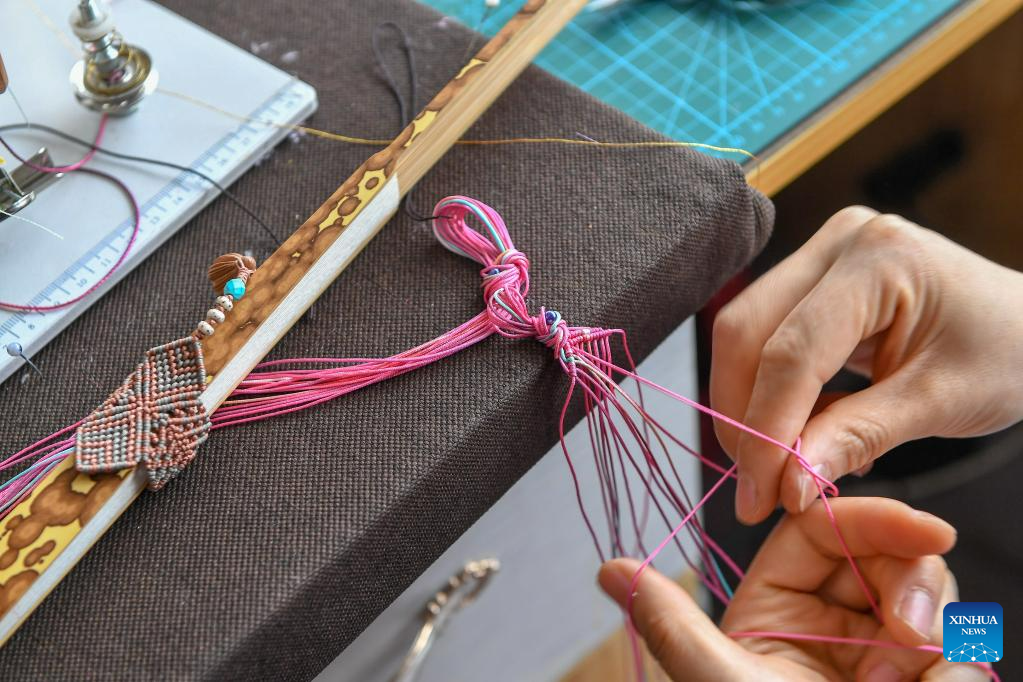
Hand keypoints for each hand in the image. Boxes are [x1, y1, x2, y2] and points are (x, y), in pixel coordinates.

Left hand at [598, 498, 983, 681]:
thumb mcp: (719, 681)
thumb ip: (674, 624)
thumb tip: (610, 570)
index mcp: (779, 607)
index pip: (823, 530)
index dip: (870, 517)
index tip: (922, 529)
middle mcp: (833, 621)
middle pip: (885, 553)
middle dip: (912, 582)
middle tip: (912, 631)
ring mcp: (882, 650)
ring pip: (930, 595)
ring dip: (932, 634)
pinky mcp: (923, 678)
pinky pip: (959, 649)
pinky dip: (952, 672)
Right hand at [711, 207, 1022, 522]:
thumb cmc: (1010, 355)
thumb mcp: (942, 403)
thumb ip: (858, 436)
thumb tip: (787, 484)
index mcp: (879, 258)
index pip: (792, 351)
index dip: (766, 429)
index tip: (760, 498)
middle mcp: (839, 241)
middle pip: (746, 333)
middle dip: (743, 417)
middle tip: (758, 490)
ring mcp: (822, 255)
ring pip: (745, 337)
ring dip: (751, 409)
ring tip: (785, 467)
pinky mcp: (815, 281)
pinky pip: (767, 340)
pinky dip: (772, 396)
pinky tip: (805, 434)